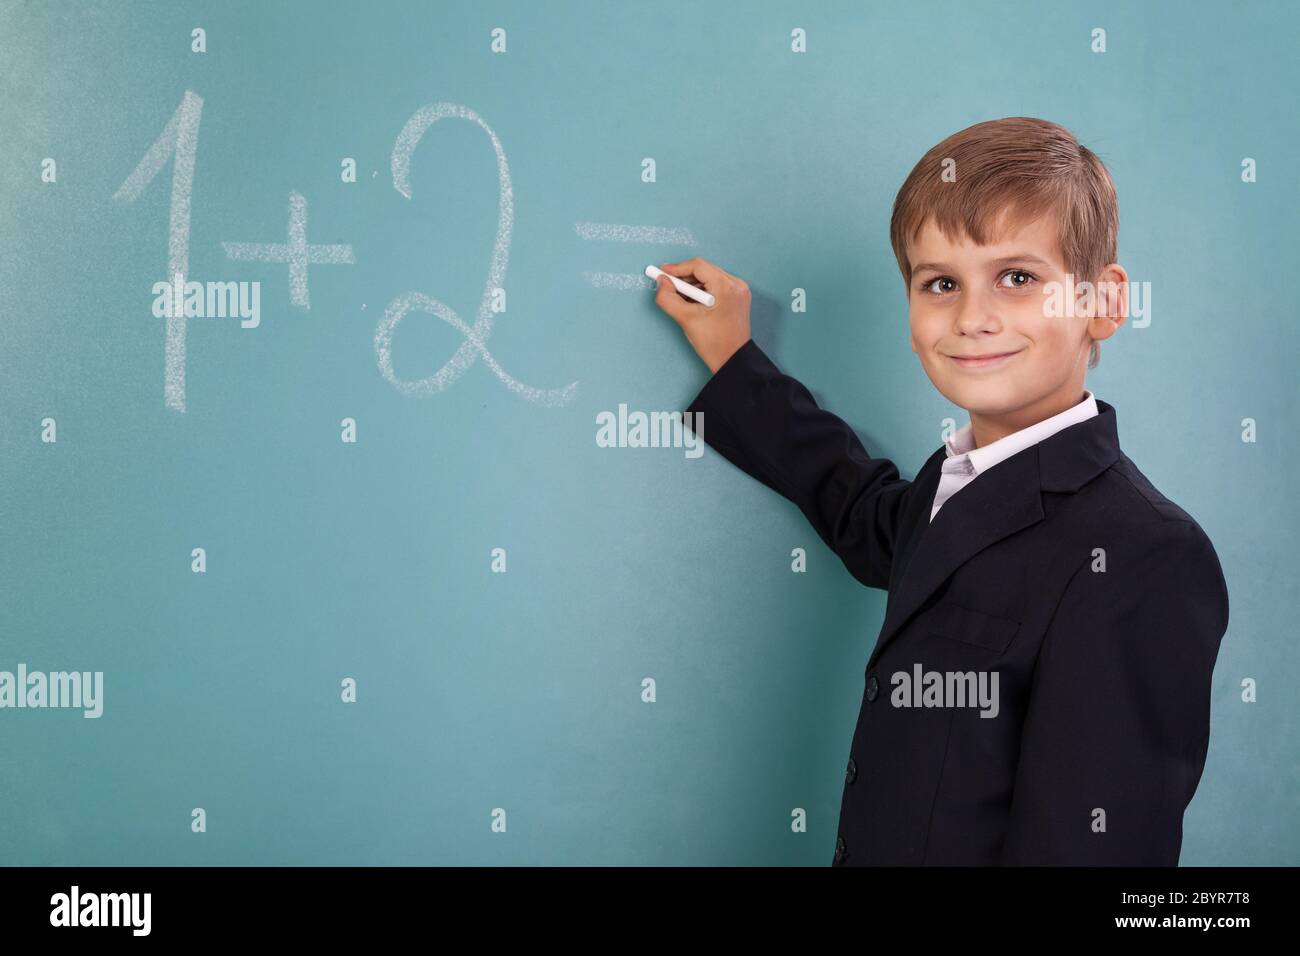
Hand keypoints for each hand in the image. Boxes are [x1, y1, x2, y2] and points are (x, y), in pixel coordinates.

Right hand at [652, 257, 751, 373]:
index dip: (677, 268)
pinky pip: (716, 286)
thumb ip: (668, 298)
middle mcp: (736, 285)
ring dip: (692, 285)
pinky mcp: (738, 298)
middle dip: (684, 278)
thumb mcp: (685, 319)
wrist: (733, 360)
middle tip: (668, 286)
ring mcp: (739, 291)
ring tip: (681, 300)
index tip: (662, 273)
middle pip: (704, 270)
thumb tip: (662, 282)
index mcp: (726, 287)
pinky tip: (694, 304)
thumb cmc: (714, 343)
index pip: (698, 266)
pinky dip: (703, 291)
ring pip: (709, 278)